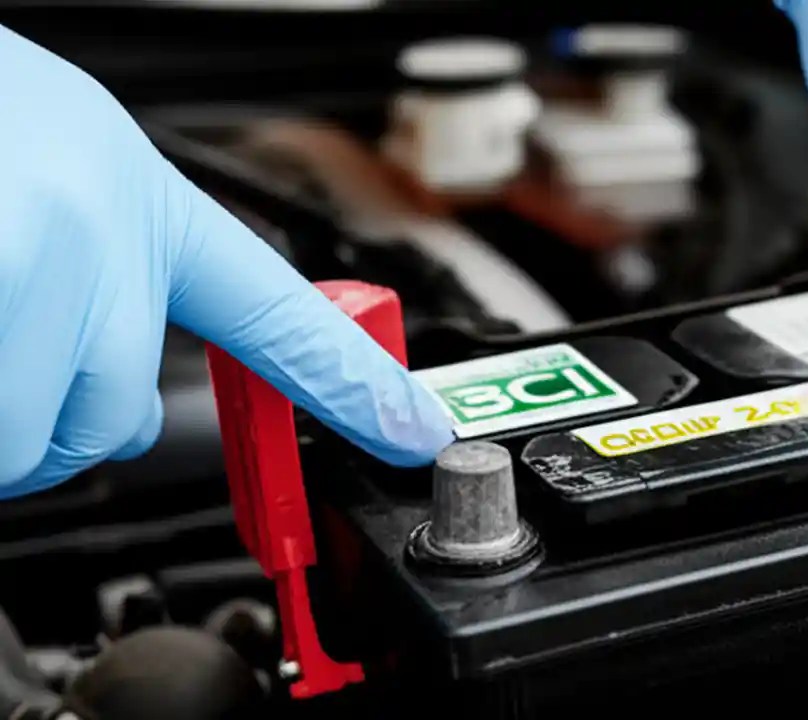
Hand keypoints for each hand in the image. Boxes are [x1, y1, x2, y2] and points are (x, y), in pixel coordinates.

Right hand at [0, 26, 454, 498]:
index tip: (416, 431)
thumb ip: (104, 276)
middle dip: (41, 419)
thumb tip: (106, 380)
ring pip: (21, 437)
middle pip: (106, 421)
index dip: (356, 385)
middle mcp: (102, 233)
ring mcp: (29, 263)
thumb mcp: (57, 175)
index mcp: (141, 202)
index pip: (282, 315)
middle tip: (2, 350)